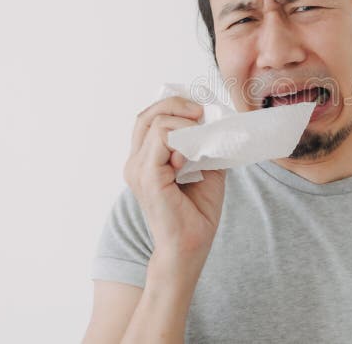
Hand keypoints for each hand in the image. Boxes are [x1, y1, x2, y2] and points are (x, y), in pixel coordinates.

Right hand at [124, 96, 226, 261]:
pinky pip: (162, 138)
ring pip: (157, 123)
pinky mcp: (147, 176)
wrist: (190, 246)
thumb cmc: (196, 213)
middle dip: (178, 105)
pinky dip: (182, 140)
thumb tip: (215, 120)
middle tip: (202, 113)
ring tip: (198, 147)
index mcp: (145, 160)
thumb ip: (204, 144)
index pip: (150, 118)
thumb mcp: (206, 168)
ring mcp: (138, 169)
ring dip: (185, 126)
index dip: (174, 106)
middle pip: (148, 114)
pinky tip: (191, 159)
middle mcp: (135, 162)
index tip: (201, 111)